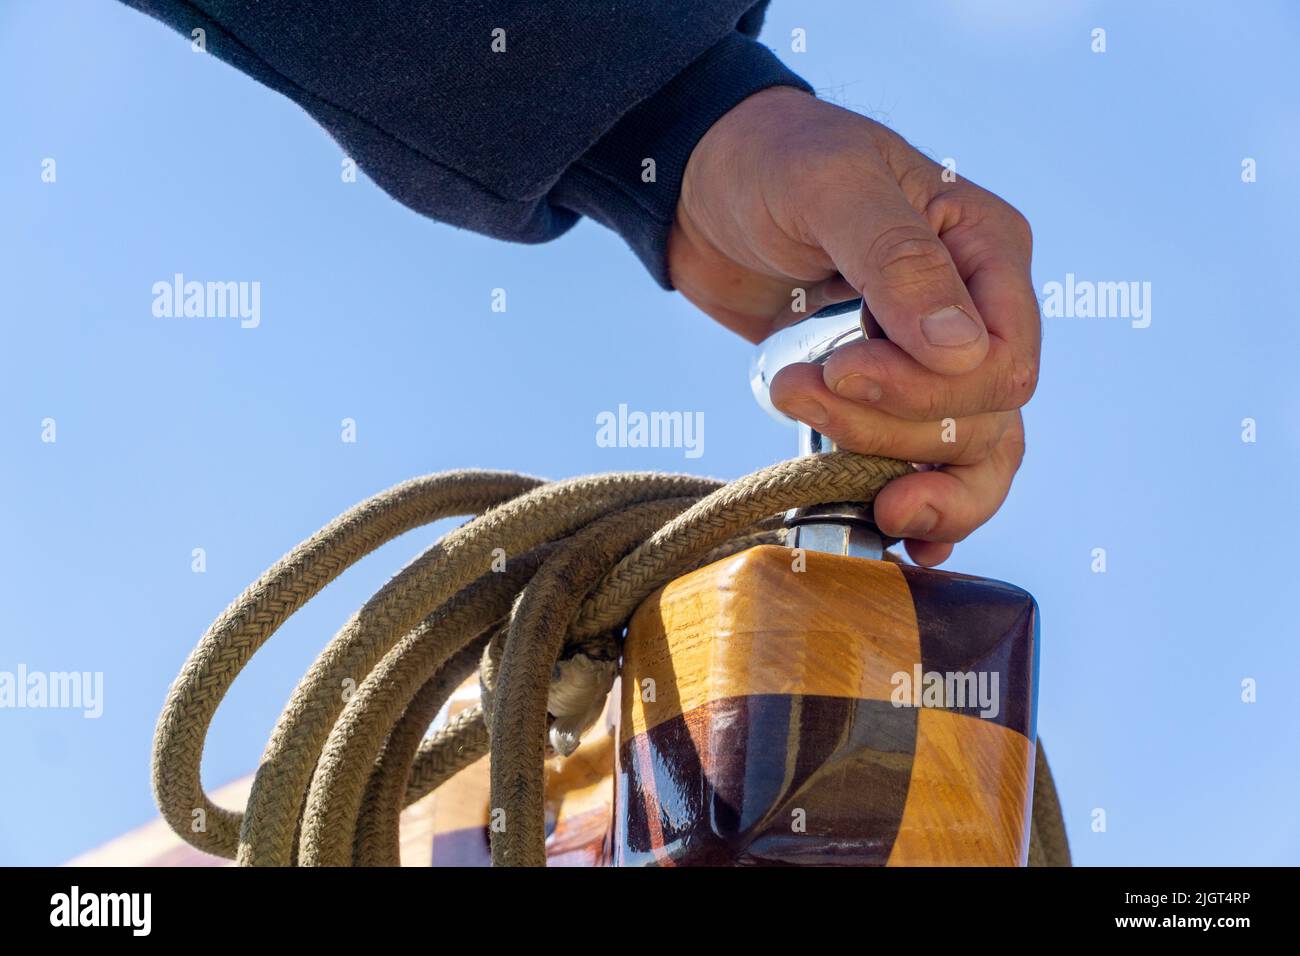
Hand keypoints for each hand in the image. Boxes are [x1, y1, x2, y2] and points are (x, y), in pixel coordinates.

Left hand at [667, 86, 1038, 566]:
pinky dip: (921, 508)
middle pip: (982, 420)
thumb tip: (962, 351)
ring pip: (967, 458)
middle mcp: (979, 311)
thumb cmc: (772, 163)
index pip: (1004, 360)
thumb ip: (897, 259)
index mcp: (987, 248)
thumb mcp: (831, 185)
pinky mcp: (889, 398)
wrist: (706, 192)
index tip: (840, 368)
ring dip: (892, 470)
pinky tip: (899, 535)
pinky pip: (932, 469)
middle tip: (796, 388)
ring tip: (812, 441)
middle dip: (888, 426)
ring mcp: (937, 362)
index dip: (927, 389)